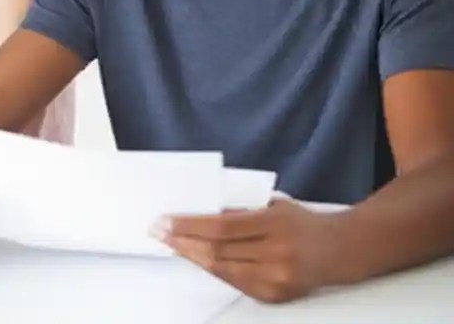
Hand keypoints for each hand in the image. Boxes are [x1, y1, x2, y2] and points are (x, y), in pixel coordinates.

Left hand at [158, 199, 350, 303]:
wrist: (344, 249)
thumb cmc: (302, 222)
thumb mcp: (273, 205)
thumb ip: (240, 210)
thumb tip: (198, 212)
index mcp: (275, 224)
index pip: (222, 226)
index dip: (189, 225)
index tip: (164, 221)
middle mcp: (277, 253)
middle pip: (218, 251)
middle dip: (183, 242)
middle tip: (158, 232)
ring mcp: (278, 278)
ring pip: (223, 270)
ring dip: (192, 257)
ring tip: (172, 245)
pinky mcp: (276, 296)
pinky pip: (235, 284)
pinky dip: (213, 270)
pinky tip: (198, 260)